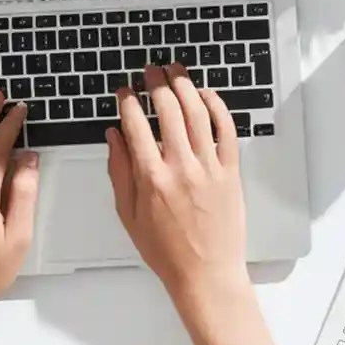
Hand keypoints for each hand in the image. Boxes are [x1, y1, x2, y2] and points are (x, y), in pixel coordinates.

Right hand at [106, 64, 246, 300]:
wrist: (206, 273)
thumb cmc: (166, 250)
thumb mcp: (129, 214)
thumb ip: (119, 171)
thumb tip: (114, 136)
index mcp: (151, 179)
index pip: (136, 125)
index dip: (128, 101)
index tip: (124, 91)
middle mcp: (181, 168)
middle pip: (168, 110)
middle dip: (156, 84)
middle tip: (150, 71)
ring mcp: (209, 168)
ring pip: (198, 113)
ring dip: (185, 86)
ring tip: (175, 72)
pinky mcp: (231, 172)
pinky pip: (227, 130)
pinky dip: (217, 107)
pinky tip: (206, 95)